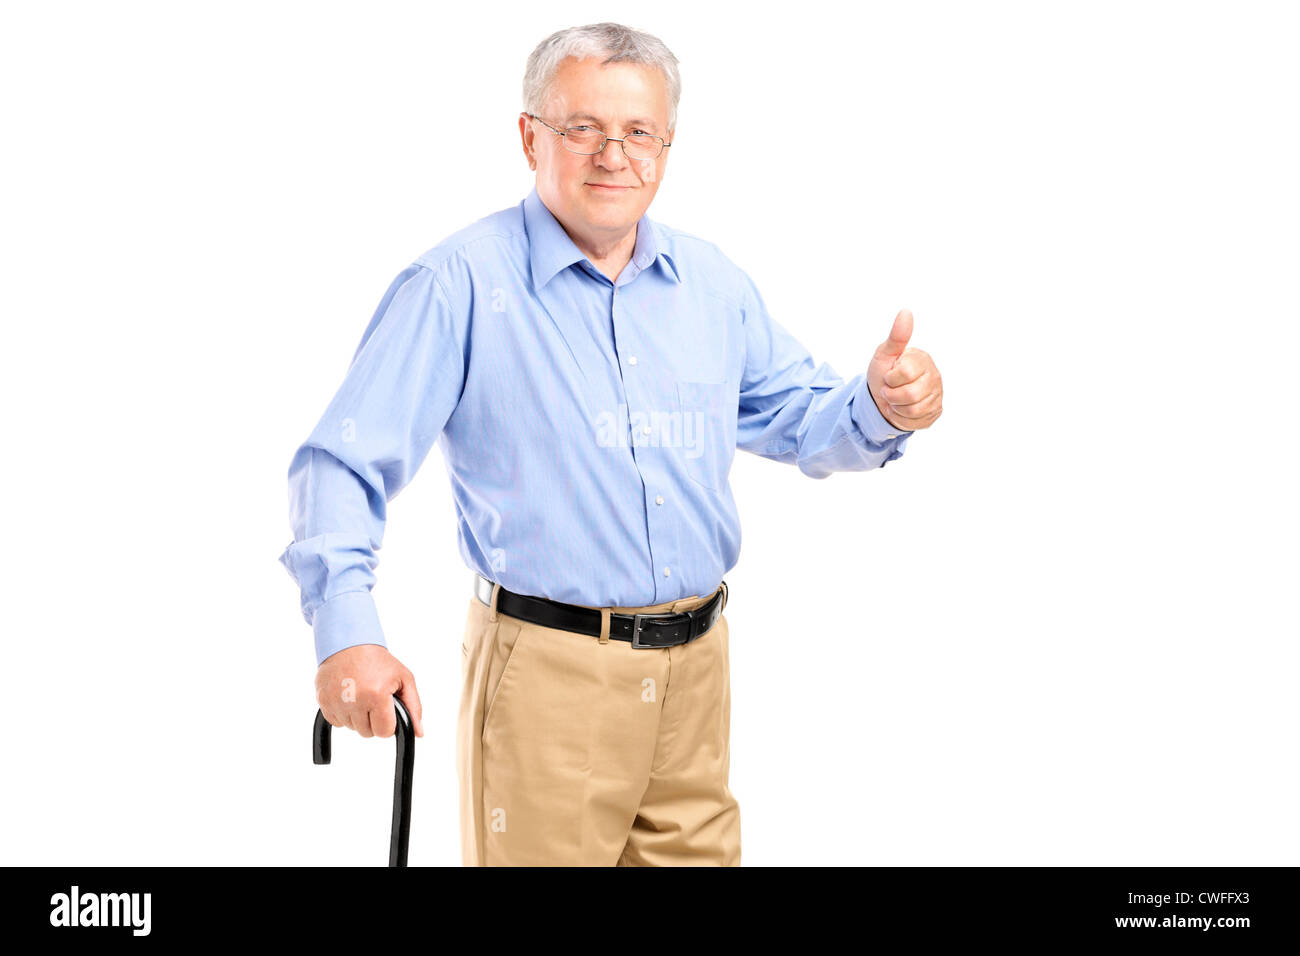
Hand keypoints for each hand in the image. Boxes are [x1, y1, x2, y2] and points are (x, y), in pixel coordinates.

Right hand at [316, 644, 424, 738]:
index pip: (384, 732)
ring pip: (351, 728)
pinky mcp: (323, 700)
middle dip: (373, 720)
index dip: (388, 724)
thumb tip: (418, 732)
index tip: (387, 711)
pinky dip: (343, 713)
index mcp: (377, 695)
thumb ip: (414, 707)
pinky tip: (348, 696)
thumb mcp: (404, 678)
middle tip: (374, 700)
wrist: (350, 643)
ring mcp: (336, 701)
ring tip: (361, 695)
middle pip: (367, 732)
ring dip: (357, 717)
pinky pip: (335, 722)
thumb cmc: (378, 661)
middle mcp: (354, 700)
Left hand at [866, 308, 942, 431]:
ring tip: (895, 399)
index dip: (890, 378)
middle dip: (892, 395)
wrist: (881, 398)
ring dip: (896, 407)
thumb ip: (897, 336)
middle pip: (911, 394)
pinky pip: (917, 421)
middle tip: (889, 390)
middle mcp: (934, 375)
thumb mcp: (884, 354)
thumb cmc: (884, 372)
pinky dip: (902, 418)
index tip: (888, 375)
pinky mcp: (935, 412)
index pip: (905, 372)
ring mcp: (937, 394)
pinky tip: (901, 409)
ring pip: (914, 410)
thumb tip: (906, 312)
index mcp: (922, 359)